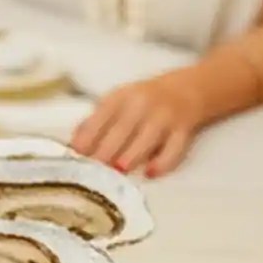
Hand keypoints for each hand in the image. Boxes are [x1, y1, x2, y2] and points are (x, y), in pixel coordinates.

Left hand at [71, 74, 207, 177]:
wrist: (187, 89)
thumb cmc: (143, 100)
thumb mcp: (119, 101)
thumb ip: (98, 120)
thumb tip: (74, 143)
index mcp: (120, 97)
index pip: (102, 116)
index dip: (89, 135)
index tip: (77, 152)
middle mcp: (142, 104)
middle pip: (123, 129)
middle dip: (107, 149)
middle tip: (94, 168)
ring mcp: (165, 117)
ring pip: (147, 138)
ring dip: (132, 155)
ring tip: (119, 170)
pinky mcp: (184, 130)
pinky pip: (175, 148)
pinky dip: (164, 162)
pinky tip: (151, 173)